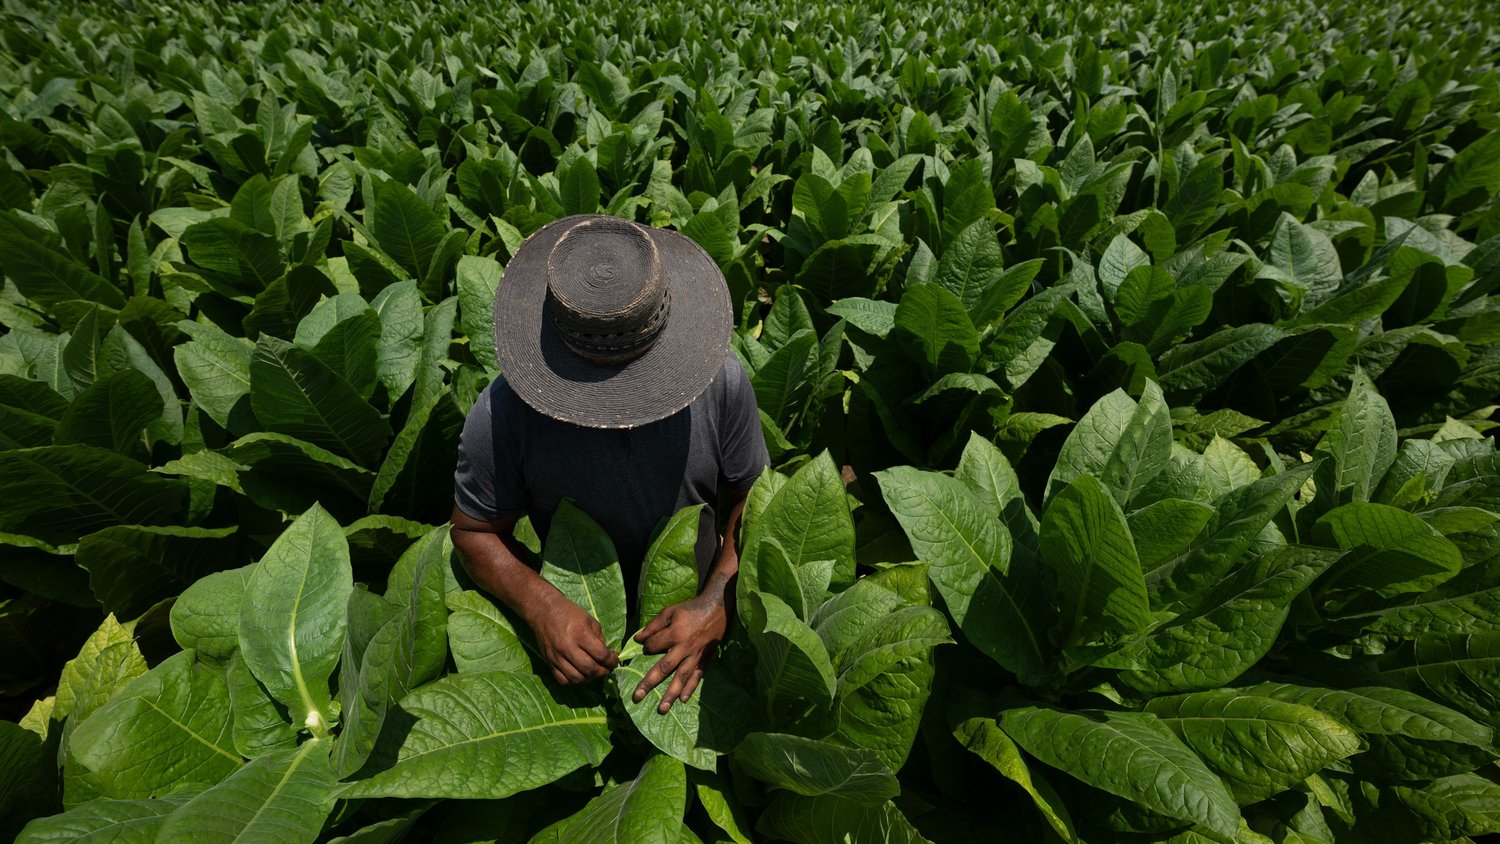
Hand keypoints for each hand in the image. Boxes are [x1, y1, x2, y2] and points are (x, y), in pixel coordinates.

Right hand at [527, 589, 617, 684]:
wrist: (544, 612)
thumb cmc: (569, 613)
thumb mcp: (590, 620)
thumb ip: (599, 639)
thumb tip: (606, 655)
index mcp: (581, 634)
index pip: (601, 655)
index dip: (612, 661)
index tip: (615, 659)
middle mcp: (568, 647)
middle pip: (590, 669)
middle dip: (603, 672)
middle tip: (607, 668)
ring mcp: (557, 657)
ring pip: (577, 678)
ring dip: (589, 678)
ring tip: (594, 672)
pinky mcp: (549, 662)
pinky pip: (562, 679)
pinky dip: (573, 680)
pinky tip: (579, 674)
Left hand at [632, 595, 726, 712]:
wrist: (717, 609)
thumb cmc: (691, 610)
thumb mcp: (670, 611)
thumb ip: (654, 625)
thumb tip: (638, 638)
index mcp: (675, 633)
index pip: (653, 646)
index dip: (646, 646)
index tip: (645, 646)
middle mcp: (684, 648)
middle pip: (664, 668)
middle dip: (650, 682)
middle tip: (638, 696)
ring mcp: (695, 656)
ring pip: (681, 677)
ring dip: (671, 694)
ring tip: (662, 709)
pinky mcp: (705, 659)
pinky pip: (697, 676)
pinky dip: (690, 688)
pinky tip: (682, 699)